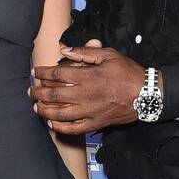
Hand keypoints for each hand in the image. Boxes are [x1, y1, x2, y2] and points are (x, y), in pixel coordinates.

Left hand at [29, 41, 144, 133]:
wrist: (147, 94)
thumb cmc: (129, 73)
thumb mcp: (109, 55)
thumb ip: (85, 52)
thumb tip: (65, 50)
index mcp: (88, 76)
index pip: (58, 73)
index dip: (43, 72)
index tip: (36, 72)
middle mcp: (85, 94)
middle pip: (54, 94)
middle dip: (39, 92)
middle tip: (31, 90)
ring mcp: (90, 111)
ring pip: (60, 113)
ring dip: (45, 110)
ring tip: (36, 107)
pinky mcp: (96, 123)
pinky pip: (74, 128)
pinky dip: (61, 127)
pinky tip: (52, 124)